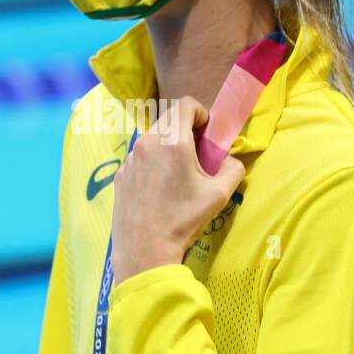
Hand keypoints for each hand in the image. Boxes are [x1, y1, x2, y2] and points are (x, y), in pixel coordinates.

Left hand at [109, 96, 245, 282]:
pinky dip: (151, 164)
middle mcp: (148, 142)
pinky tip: (158, 191)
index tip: (206, 132)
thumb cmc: (183, 220)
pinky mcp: (120, 174)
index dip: (200, 113)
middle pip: (168, 120)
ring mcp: (130, 158)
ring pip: (153, 139)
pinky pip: (139, 158)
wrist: (144, 249)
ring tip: (176, 177)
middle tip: (196, 155)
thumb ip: (233, 169)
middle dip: (185, 130)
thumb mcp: (219, 195)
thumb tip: (229, 160)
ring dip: (167, 147)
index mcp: (173, 141)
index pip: (186, 104)